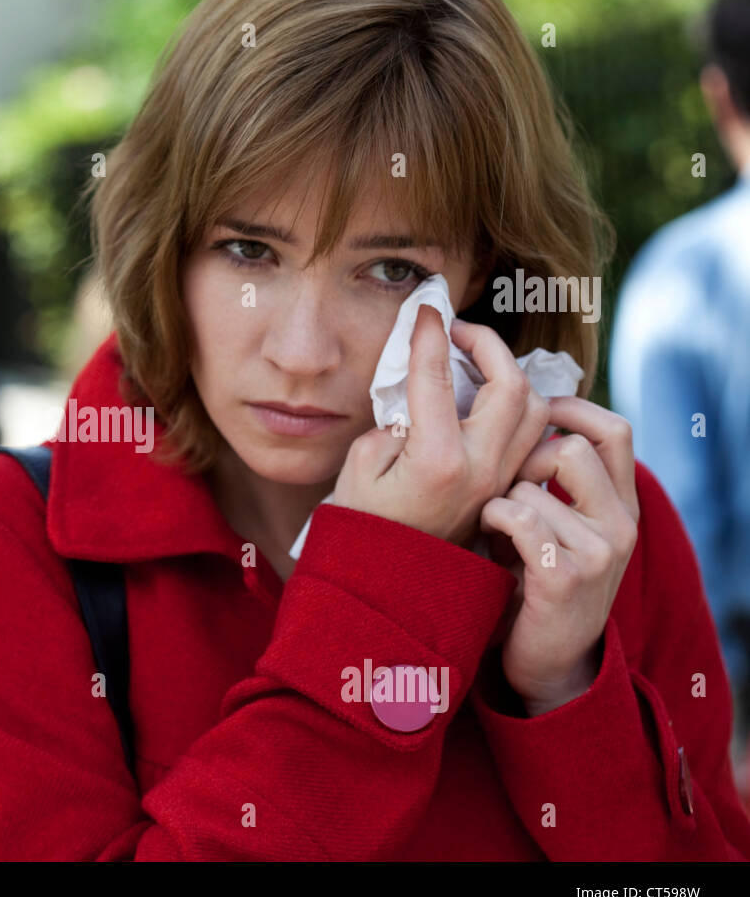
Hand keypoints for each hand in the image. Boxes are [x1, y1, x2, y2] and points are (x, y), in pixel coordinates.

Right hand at [330, 305, 551, 545]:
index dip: (430, 335)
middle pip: (514, 386)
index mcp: (439, 459)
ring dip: (510, 375)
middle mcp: (481, 469)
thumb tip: (420, 395)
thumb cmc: (365, 528)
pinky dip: (516, 407)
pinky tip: (486, 398)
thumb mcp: (361, 467)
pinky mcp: (505, 490)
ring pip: (535, 410)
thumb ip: (394, 422)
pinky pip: (531, 436)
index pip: (439, 377)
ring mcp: (499, 482)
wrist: (389, 587)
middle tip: (457, 332)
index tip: (425, 309)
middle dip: (489, 345)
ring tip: (474, 363)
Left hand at [479, 397, 638, 715]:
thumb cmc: (533, 583)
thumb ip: (552, 482)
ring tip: (492, 528)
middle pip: (572, 447)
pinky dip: (493, 519)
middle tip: (503, 484)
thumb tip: (521, 421)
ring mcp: (598, 551)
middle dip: (524, 456)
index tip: (533, 413)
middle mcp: (620, 524)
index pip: (615, 430)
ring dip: (499, 500)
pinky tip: (487, 537)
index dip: (571, 409)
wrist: (546, 662)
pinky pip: (520, 518)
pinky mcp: (566, 577)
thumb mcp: (556, 526)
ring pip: (532, 487)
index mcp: (620, 505)